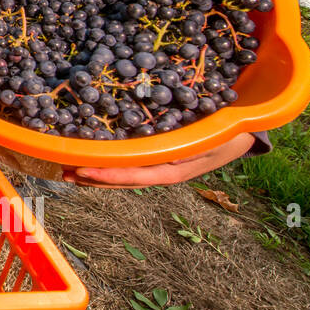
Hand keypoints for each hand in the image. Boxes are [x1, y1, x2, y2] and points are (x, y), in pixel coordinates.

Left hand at [62, 132, 255, 186]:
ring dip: (97, 173)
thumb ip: (191, 148)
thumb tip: (168, 162)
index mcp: (174, 169)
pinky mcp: (159, 155)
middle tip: (64, 172)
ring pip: (124, 174)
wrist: (244, 130)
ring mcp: (160, 165)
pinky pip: (131, 162)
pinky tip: (94, 158)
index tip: (83, 171)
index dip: (109, 175)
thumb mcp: (214, 138)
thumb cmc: (229, 131)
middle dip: (94, 178)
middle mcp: (163, 170)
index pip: (135, 175)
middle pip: (123, 180)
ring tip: (69, 169)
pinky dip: (111, 162)